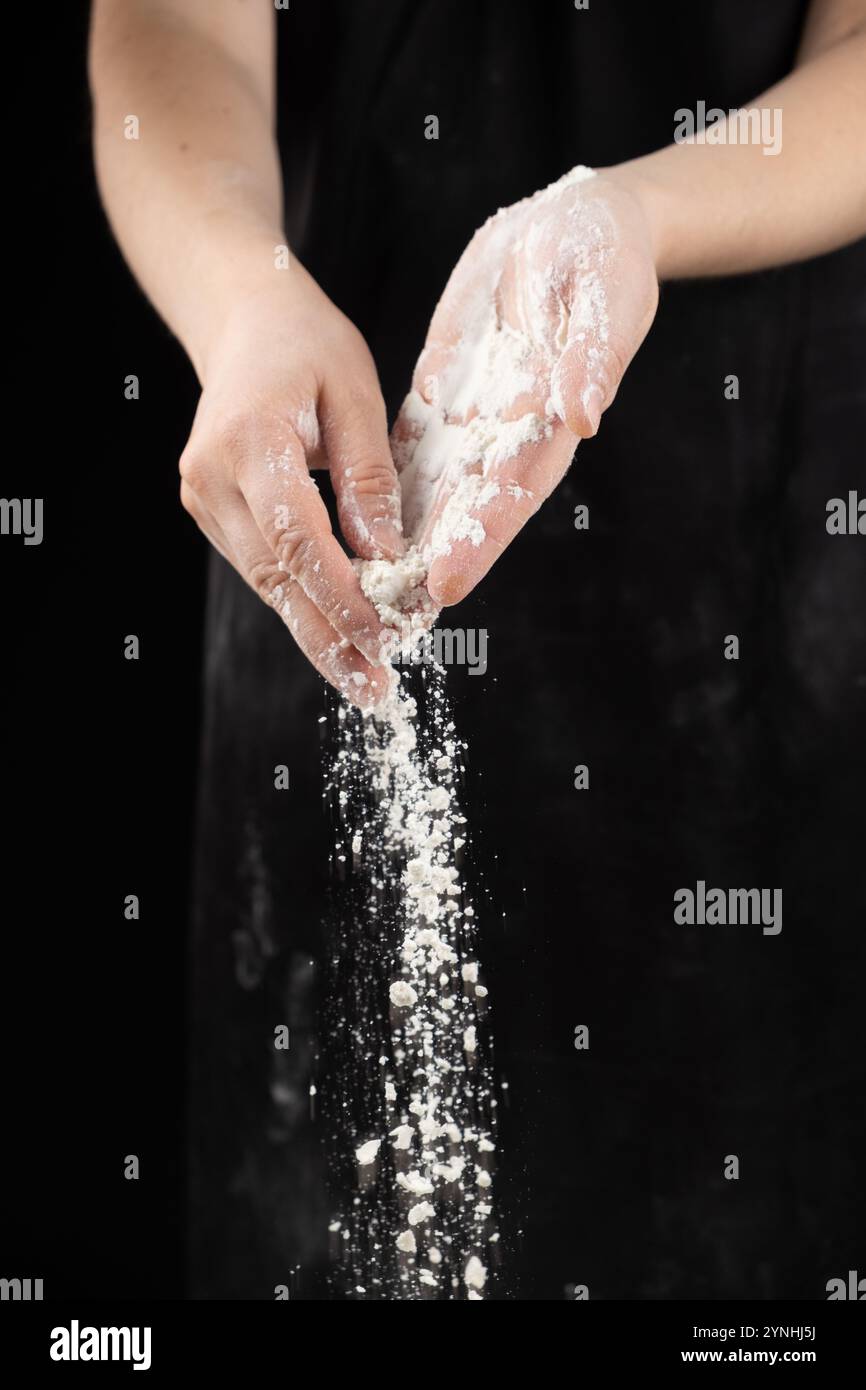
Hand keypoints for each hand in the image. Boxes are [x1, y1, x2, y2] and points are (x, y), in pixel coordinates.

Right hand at [179, 263, 403, 704]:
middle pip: (275, 578)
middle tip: (372, 690)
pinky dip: (301, 601)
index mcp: (250, 441)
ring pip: (266, 583)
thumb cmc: (306, 343)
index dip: (340, 597)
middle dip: (328, 639)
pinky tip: (338, 635)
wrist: (242, 320)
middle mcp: (213, 478)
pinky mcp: (211, 510)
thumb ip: (370, 477)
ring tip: (363, 677)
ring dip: (316, 632)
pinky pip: (262, 567)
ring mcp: (204, 498)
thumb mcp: (356, 392)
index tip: (381, 639)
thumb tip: (387, 557)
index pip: (297, 539)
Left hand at [393, 168, 658, 606]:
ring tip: (361, 587)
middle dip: (427, 561)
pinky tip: (347, 519)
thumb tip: (583, 415)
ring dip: (400, 539)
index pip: (512, 493)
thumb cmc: (600, 257)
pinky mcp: (444, 393)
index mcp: (553, 419)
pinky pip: (408, 447)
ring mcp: (475, 418)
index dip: (479, 541)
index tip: (443, 585)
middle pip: (465, 509)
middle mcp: (511, 433)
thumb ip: (591, 359)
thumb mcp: (603, 296)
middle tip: (387, 612)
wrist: (571, 226)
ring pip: (431, 489)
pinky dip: (381, 485)